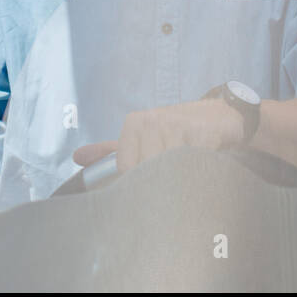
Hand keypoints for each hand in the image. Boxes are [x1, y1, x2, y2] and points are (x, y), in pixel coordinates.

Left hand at [71, 98, 242, 173]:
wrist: (220, 115)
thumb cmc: (177, 129)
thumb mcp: (142, 135)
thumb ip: (111, 150)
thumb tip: (77, 157)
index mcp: (134, 123)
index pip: (126, 169)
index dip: (139, 180)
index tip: (152, 177)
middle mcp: (152, 121)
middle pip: (147, 172)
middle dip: (160, 181)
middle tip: (172, 179)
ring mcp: (177, 125)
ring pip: (169, 171)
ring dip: (179, 177)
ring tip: (187, 169)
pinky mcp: (201, 133)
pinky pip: (192, 165)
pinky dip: (196, 171)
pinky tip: (201, 164)